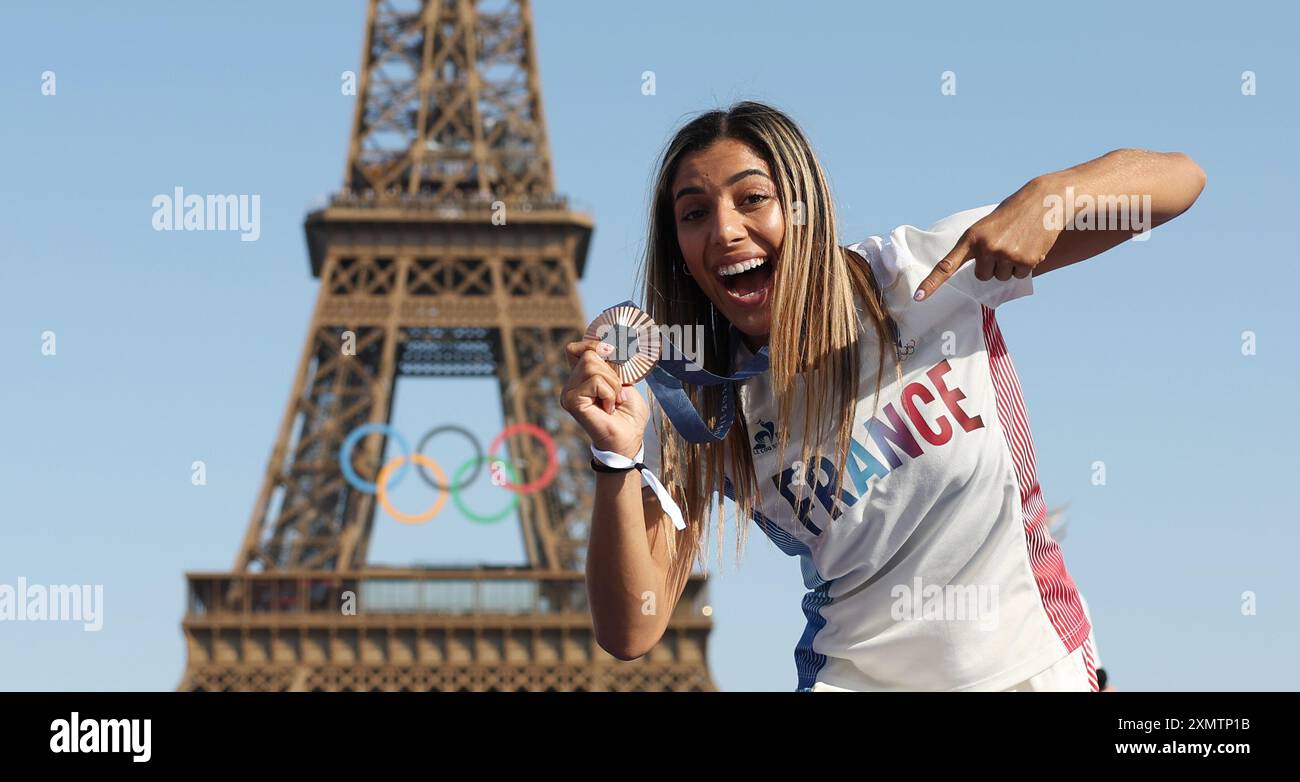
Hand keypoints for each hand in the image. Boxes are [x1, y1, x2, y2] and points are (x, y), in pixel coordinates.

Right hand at [559, 339, 648, 458]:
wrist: (629, 439)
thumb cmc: (628, 415)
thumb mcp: (624, 382)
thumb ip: (612, 364)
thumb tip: (608, 346)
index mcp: (581, 378)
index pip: (575, 349)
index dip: (593, 345)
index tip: (612, 354)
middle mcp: (571, 385)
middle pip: (588, 354)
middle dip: (611, 371)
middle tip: (617, 393)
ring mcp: (569, 393)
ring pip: (591, 364)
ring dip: (611, 382)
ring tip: (614, 400)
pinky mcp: (571, 401)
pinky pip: (594, 381)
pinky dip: (609, 393)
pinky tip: (609, 408)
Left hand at [913, 179, 1061, 301]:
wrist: (1043, 200)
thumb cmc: (1011, 214)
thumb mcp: (986, 226)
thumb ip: (976, 247)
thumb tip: (978, 275)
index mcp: (971, 237)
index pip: (946, 266)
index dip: (932, 283)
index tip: (918, 297)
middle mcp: (986, 248)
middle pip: (981, 276)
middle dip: (991, 266)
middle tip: (1003, 245)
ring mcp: (1006, 255)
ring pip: (1001, 277)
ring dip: (1009, 266)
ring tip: (1017, 243)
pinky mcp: (1025, 260)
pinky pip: (1018, 276)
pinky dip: (1024, 266)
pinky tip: (1029, 247)